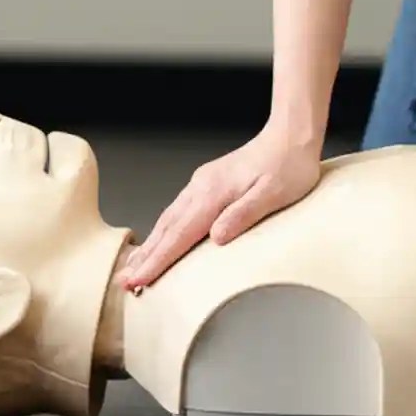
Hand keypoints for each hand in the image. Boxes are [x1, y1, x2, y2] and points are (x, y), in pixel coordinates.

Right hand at [119, 124, 322, 289]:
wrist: (290, 135)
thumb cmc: (289, 166)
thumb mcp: (274, 194)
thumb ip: (243, 214)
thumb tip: (216, 237)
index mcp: (214, 193)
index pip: (179, 234)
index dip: (157, 260)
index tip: (138, 279)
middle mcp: (201, 187)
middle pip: (166, 228)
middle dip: (145, 256)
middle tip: (125, 281)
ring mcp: (201, 184)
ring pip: (168, 218)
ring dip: (150, 243)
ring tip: (134, 265)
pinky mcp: (206, 183)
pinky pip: (177, 210)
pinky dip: (163, 229)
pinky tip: (159, 238)